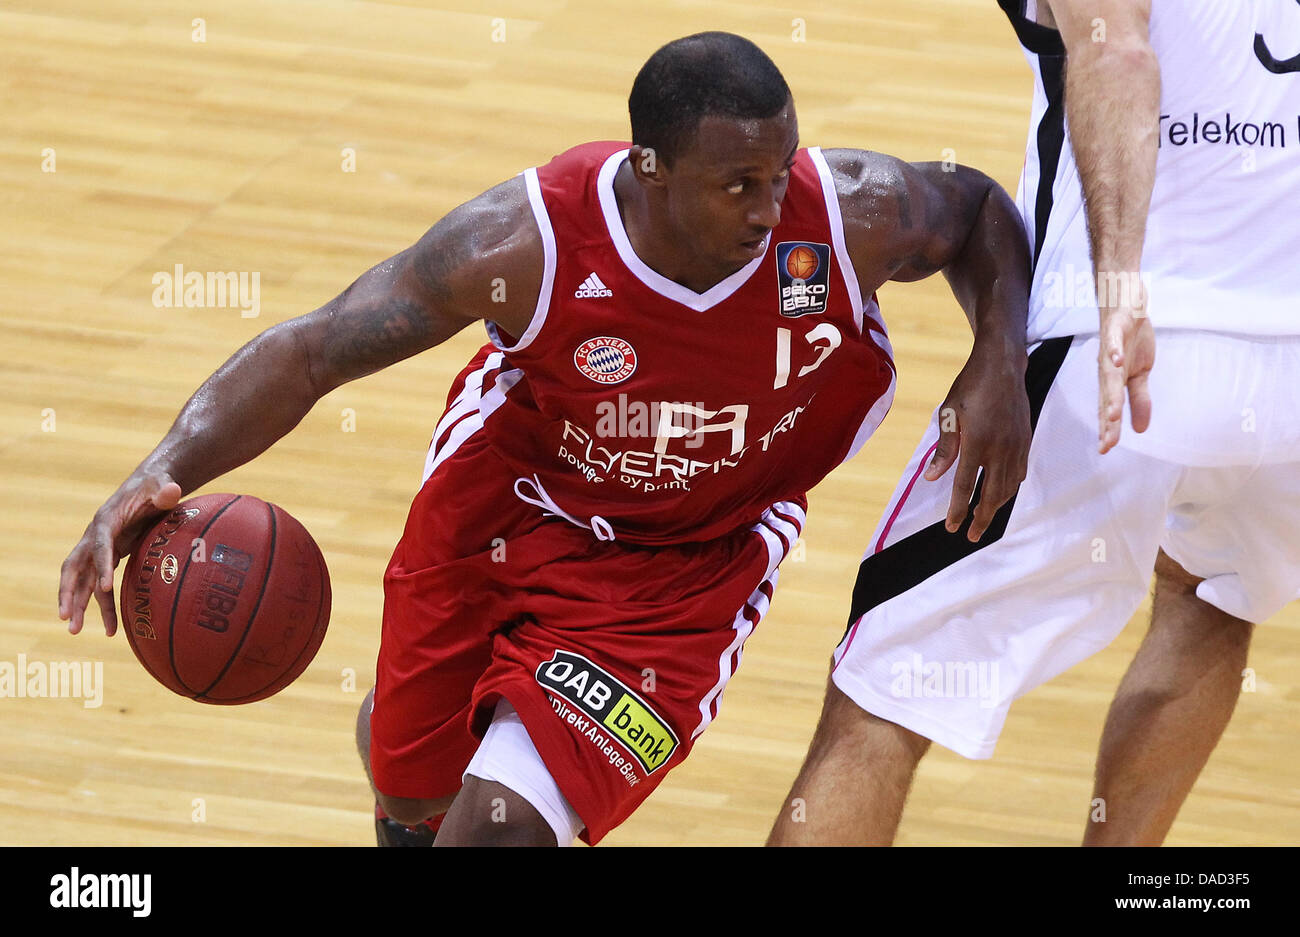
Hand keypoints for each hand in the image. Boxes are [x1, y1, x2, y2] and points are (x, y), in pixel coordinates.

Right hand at [58, 473, 182, 636]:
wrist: (151, 484)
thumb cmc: (156, 485)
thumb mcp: (161, 484)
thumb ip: (165, 490)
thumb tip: (172, 491)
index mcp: (107, 519)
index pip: (100, 544)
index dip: (101, 565)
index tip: (105, 588)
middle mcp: (96, 535)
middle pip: (75, 566)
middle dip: (68, 591)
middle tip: (65, 617)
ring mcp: (99, 547)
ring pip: (82, 581)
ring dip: (78, 605)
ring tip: (75, 632)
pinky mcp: (109, 556)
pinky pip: (98, 584)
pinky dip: (101, 605)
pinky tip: (109, 628)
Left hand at [924, 343, 1030, 541]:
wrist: (1002, 366)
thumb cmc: (970, 388)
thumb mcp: (949, 415)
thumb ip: (943, 449)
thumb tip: (932, 478)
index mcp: (977, 443)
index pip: (964, 486)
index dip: (958, 509)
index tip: (952, 527)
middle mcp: (1000, 449)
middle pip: (991, 494)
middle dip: (981, 518)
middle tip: (971, 536)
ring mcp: (1016, 446)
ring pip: (1008, 486)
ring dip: (996, 506)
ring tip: (984, 519)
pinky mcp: (1026, 440)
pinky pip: (1019, 472)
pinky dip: (1010, 488)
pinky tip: (1002, 494)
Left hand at [1098, 294, 1154, 453]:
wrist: (1125, 304)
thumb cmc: (1131, 341)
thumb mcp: (1140, 373)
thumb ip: (1139, 399)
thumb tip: (1141, 429)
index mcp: (1114, 380)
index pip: (1109, 408)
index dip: (1107, 428)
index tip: (1105, 450)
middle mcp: (1108, 368)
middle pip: (1107, 397)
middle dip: (1107, 421)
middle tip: (1106, 443)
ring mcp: (1111, 349)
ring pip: (1109, 374)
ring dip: (1111, 394)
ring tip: (1113, 414)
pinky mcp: (1116, 329)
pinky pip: (1114, 341)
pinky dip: (1115, 350)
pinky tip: (1116, 361)